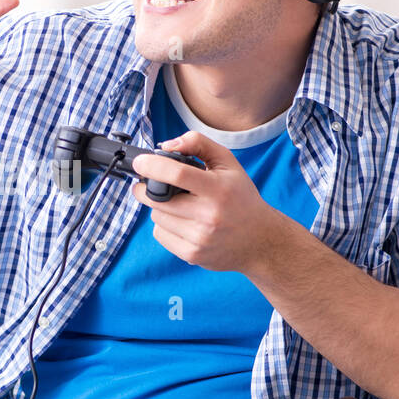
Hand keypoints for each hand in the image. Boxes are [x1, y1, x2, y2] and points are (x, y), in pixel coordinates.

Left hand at [129, 131, 275, 271]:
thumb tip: (166, 146)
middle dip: (146, 188)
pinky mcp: (192, 255)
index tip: (140, 162)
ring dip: (159, 207)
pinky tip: (182, 222)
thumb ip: (198, 144)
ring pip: (156, 216)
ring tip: (179, 205)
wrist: (259, 241)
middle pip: (158, 199)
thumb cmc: (240, 197)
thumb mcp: (227, 163)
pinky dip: (164, 225)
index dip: (152, 165)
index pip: (177, 174)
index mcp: (218, 189)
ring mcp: (199, 238)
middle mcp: (209, 215)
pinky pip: (159, 234)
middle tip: (148, 182)